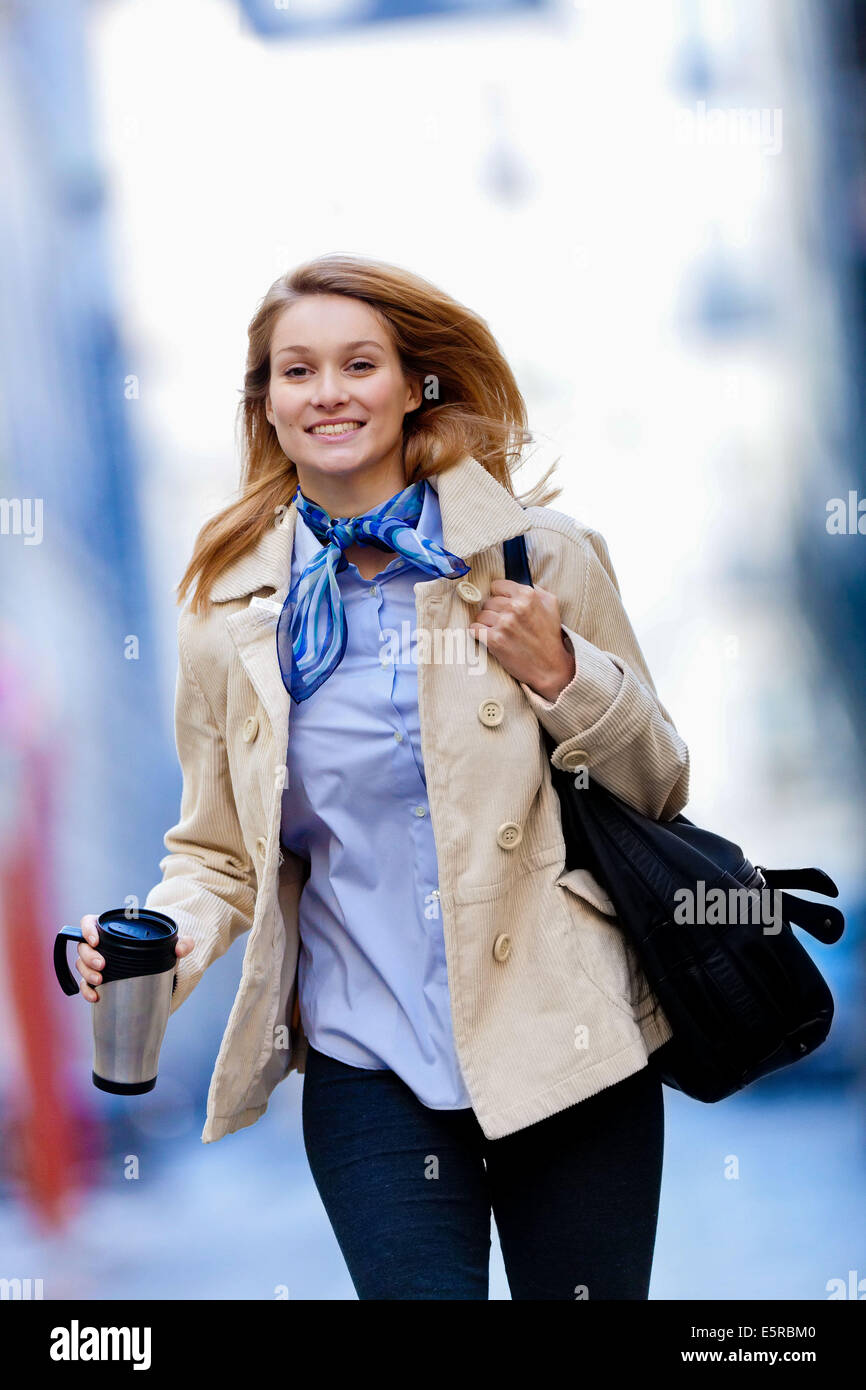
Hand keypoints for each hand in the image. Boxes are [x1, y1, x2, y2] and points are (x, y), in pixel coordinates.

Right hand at [74, 913, 195, 1002]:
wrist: (158, 964)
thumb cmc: (158, 947)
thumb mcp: (170, 943)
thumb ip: (182, 942)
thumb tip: (182, 948)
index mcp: (112, 929)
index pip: (89, 922)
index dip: (87, 929)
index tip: (96, 941)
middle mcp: (100, 944)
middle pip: (83, 946)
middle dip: (89, 957)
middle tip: (103, 966)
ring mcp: (97, 962)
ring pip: (81, 965)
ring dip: (87, 973)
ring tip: (100, 981)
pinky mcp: (99, 978)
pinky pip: (86, 984)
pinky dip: (87, 990)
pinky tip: (96, 997)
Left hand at [467, 579, 575, 701]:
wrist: (551, 667)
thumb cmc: (550, 637)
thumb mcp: (551, 605)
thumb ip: (536, 590)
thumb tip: (519, 583)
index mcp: (528, 595)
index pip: (497, 585)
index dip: (500, 596)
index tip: (504, 605)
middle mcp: (515, 607)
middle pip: (488, 601)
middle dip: (494, 612)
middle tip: (506, 624)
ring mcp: (504, 624)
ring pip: (480, 615)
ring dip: (487, 624)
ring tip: (500, 633)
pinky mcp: (495, 640)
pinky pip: (474, 629)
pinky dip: (478, 633)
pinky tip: (489, 638)